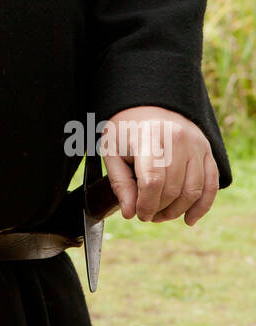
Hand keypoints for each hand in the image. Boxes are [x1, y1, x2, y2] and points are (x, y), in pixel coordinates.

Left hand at [100, 106, 218, 225]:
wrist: (149, 106)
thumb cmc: (127, 132)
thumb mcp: (113, 152)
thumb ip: (120, 183)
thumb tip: (131, 214)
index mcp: (148, 136)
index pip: (152, 181)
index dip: (145, 204)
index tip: (138, 214)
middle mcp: (177, 139)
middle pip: (172, 188)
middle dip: (159, 210)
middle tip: (147, 215)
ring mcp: (195, 144)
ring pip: (193, 190)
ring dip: (177, 211)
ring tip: (161, 215)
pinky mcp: (206, 151)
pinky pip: (211, 184)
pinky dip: (202, 206)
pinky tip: (189, 219)